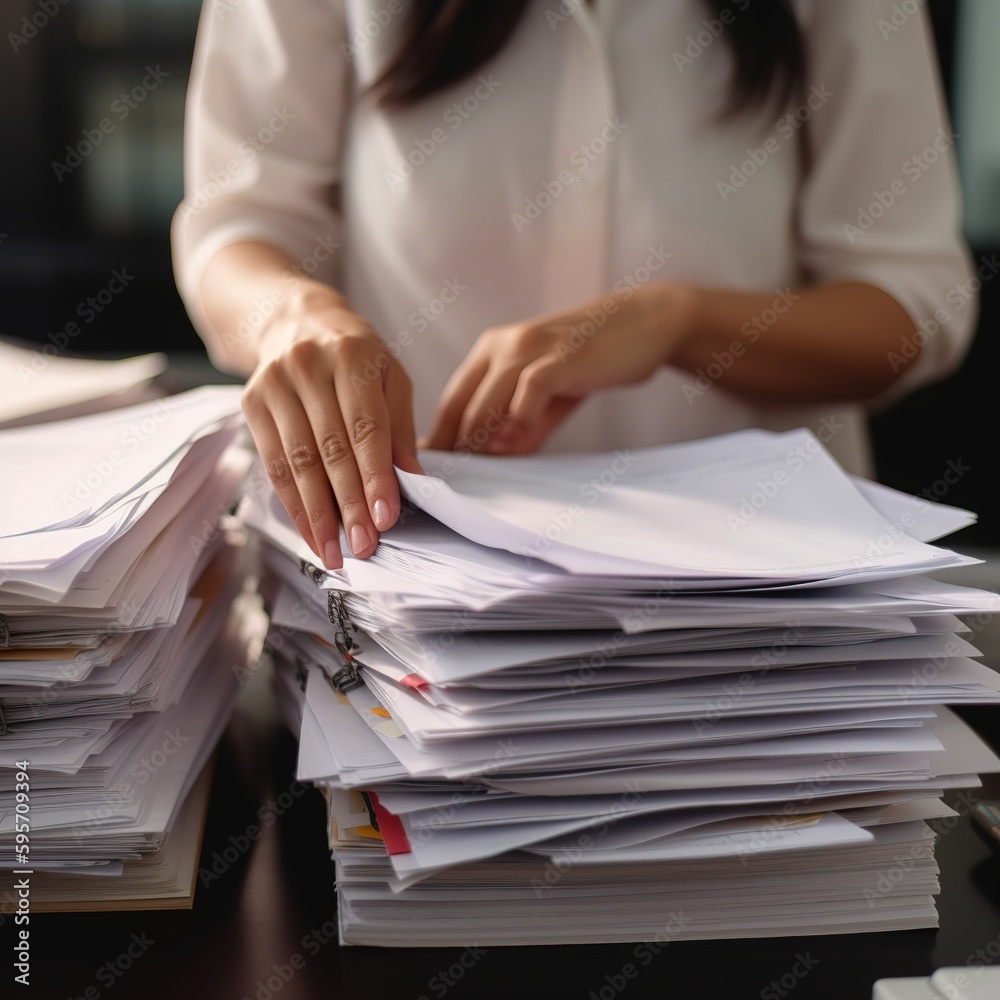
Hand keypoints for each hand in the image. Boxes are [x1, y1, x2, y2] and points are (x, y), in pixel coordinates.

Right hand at [241, 285, 420, 568]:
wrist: (296, 320)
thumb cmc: (355, 354)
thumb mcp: (391, 376)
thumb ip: (401, 427)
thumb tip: (412, 478)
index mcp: (352, 355)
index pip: (366, 426)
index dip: (375, 475)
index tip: (385, 516)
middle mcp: (308, 366)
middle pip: (331, 449)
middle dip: (348, 504)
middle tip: (363, 544)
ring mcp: (274, 384)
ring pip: (298, 461)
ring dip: (317, 514)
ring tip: (333, 551)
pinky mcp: (252, 403)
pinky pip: (273, 463)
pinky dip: (293, 504)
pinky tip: (309, 531)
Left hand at [423, 283, 695, 453]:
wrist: (646, 323)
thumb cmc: (594, 359)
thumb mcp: (550, 396)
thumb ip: (523, 426)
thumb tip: (497, 459)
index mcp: (492, 350)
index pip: (451, 401)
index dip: (440, 439)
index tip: (435, 471)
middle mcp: (502, 345)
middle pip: (459, 406)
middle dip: (453, 449)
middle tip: (452, 484)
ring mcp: (528, 349)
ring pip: (484, 404)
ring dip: (480, 444)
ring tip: (482, 472)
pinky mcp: (557, 359)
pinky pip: (525, 396)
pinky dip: (518, 424)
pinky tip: (520, 446)